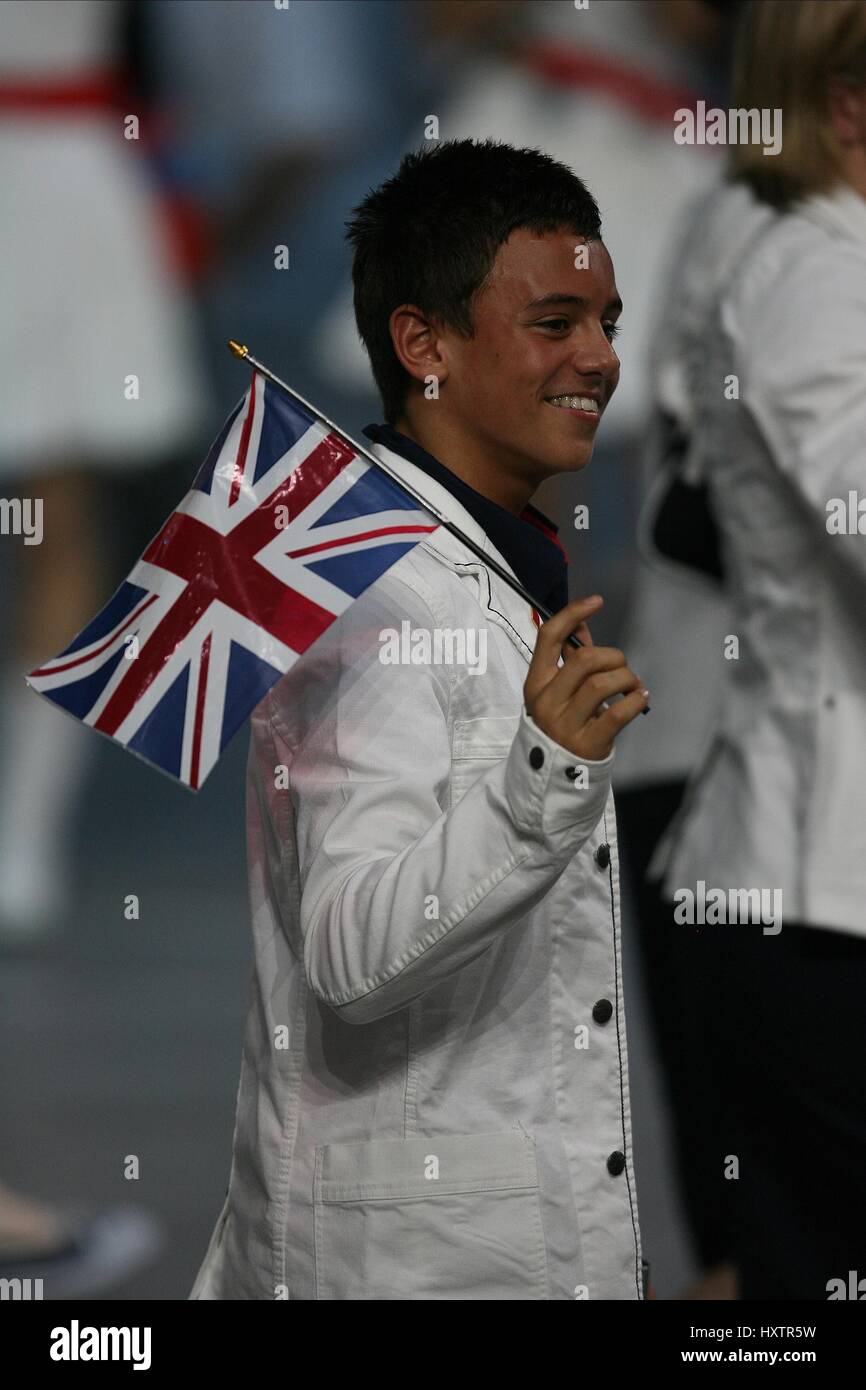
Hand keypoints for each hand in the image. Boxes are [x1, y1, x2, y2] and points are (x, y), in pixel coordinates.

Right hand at [523, 596, 648, 761]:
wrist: (554, 775)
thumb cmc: (561, 723)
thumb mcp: (556, 691)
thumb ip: (568, 658)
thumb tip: (580, 624)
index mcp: (536, 684)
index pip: (549, 637)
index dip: (573, 613)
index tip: (596, 602)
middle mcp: (547, 702)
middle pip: (584, 660)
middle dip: (612, 656)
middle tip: (622, 666)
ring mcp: (566, 724)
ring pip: (602, 683)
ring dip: (626, 678)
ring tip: (632, 685)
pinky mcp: (588, 743)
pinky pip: (618, 713)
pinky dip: (635, 700)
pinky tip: (640, 698)